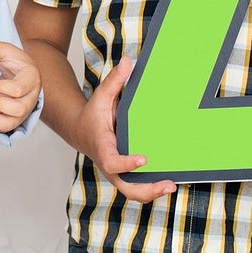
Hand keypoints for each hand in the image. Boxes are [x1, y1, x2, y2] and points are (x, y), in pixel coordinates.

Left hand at [0, 39, 41, 133]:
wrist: (22, 73)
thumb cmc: (17, 63)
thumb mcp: (6, 50)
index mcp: (31, 79)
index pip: (19, 88)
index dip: (1, 89)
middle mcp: (30, 97)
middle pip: (19, 108)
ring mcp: (23, 110)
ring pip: (12, 122)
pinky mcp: (13, 117)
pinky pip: (4, 127)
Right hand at [76, 56, 176, 202]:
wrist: (80, 130)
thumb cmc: (93, 115)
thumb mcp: (101, 96)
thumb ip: (114, 80)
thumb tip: (128, 60)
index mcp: (102, 146)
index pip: (112, 162)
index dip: (126, 164)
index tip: (143, 159)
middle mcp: (109, 163)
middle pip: (125, 186)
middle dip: (146, 190)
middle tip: (167, 184)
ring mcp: (117, 172)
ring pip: (132, 191)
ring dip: (151, 192)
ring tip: (171, 186)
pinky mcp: (124, 174)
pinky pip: (136, 186)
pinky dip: (150, 188)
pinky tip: (167, 181)